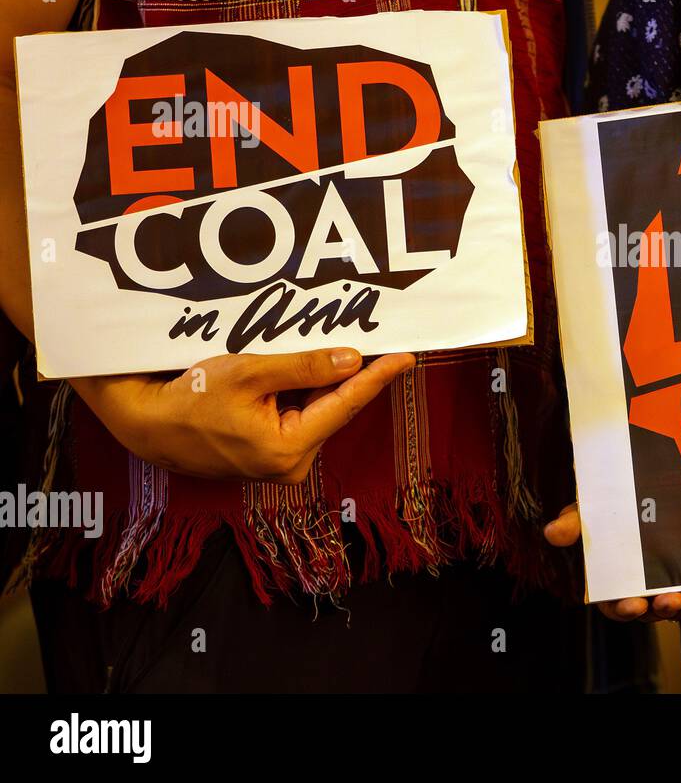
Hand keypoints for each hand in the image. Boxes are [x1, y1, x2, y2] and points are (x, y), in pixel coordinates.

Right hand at [72, 348, 414, 483]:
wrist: (148, 425)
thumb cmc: (189, 398)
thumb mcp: (248, 374)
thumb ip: (303, 367)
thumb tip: (352, 359)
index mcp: (288, 449)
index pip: (346, 403)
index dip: (379, 376)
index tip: (408, 356)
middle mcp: (291, 464)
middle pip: (334, 407)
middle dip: (353, 374)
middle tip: (380, 340)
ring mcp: (281, 463)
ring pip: (318, 410)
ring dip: (326, 382)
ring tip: (340, 348)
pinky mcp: (271, 455)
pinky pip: (300, 416)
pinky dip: (306, 393)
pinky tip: (310, 369)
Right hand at [544, 502, 680, 627]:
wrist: (649, 492)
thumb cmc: (613, 508)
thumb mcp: (592, 511)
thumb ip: (576, 523)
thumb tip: (552, 532)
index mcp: (614, 582)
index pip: (615, 605)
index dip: (623, 608)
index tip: (633, 603)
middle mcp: (643, 590)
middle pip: (651, 611)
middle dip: (661, 609)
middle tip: (671, 600)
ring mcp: (671, 588)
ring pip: (679, 609)